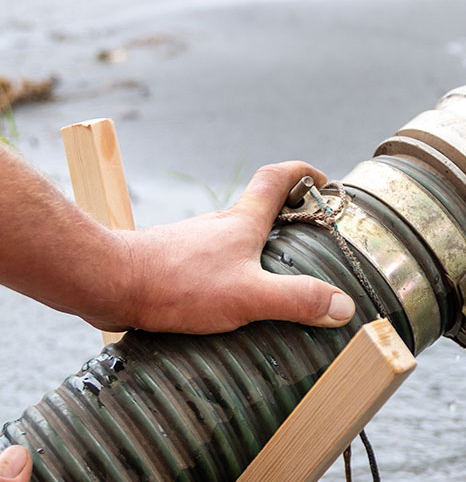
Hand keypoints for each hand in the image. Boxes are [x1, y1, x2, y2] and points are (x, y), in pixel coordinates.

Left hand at [93, 162, 356, 334]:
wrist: (106, 283)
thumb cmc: (177, 283)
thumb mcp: (249, 295)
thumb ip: (298, 300)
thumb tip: (343, 307)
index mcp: (244, 222)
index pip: (278, 178)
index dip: (303, 173)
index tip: (323, 182)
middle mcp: (220, 226)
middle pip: (260, 211)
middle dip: (288, 221)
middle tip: (310, 244)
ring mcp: (195, 244)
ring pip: (234, 241)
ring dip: (256, 254)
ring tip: (273, 286)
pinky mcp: (174, 265)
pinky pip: (211, 265)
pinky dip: (228, 277)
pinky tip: (227, 308)